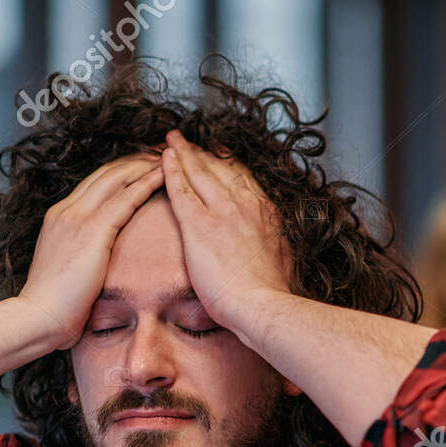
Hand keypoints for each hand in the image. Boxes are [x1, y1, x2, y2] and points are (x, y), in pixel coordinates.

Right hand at [16, 152, 166, 349]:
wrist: (39, 316)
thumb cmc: (54, 303)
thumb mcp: (66, 266)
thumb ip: (81, 250)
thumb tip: (97, 254)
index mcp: (60, 216)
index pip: (94, 182)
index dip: (120, 170)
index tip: (140, 164)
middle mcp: (67, 210)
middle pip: (106, 173)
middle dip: (134, 160)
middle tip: (158, 152)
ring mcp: (78, 217)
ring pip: (116, 179)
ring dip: (144, 165)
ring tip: (166, 159)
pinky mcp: (92, 231)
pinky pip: (125, 200)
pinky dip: (145, 184)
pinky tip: (162, 177)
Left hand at [160, 129, 292, 329]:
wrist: (264, 306)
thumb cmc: (273, 294)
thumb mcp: (283, 258)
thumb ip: (274, 243)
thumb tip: (275, 244)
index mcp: (264, 212)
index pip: (241, 178)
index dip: (226, 163)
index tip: (217, 155)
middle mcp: (245, 204)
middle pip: (219, 168)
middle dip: (202, 152)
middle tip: (187, 141)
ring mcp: (222, 212)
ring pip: (199, 172)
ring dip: (184, 153)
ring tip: (172, 140)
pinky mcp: (199, 225)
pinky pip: (180, 189)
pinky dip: (170, 170)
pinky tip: (162, 158)